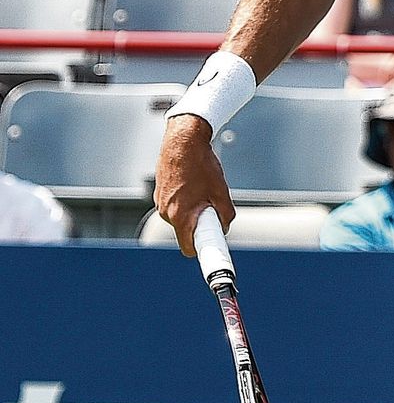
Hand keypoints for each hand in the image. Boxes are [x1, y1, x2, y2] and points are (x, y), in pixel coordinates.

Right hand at [154, 115, 235, 255]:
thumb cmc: (200, 163)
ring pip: (181, 217)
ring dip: (193, 209)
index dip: (202, 253)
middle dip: (201, 224)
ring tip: (202, 189)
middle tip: (212, 208)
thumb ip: (225, 215)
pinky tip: (193, 183)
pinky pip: (175, 204)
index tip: (212, 261)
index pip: (189, 248)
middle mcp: (166, 212)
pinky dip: (186, 199)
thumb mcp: (220, 192)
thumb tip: (224, 225)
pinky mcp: (160, 193)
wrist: (183, 140)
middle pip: (186, 232)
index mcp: (180, 216)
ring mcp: (161, 202)